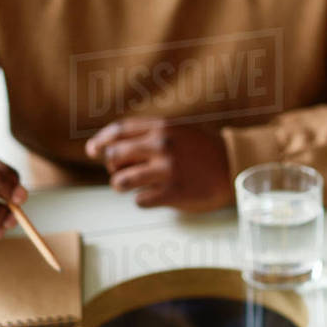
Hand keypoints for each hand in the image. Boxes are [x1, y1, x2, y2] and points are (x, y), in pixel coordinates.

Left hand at [85, 118, 232, 211]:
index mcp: (162, 127)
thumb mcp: (179, 130)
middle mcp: (162, 146)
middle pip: (114, 156)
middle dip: (112, 167)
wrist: (234, 166)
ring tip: (135, 185)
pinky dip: (144, 199)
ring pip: (121, 181)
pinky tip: (156, 194)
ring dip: (123, 185)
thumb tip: (111, 147)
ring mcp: (167, 170)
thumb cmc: (203, 149)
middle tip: (121, 171)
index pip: (119, 131)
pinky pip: (140, 200)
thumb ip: (150, 134)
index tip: (92, 151)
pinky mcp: (172, 192)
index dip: (100, 141)